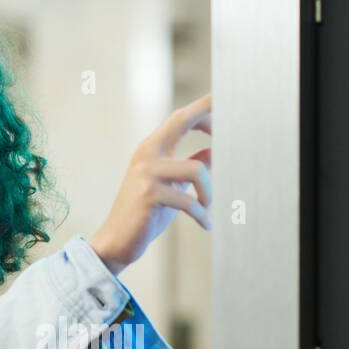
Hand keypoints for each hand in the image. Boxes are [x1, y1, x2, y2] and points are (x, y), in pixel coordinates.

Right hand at [89, 92, 212, 275]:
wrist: (116, 242)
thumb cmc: (145, 215)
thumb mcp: (172, 187)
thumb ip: (190, 167)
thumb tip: (214, 151)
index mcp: (151, 149)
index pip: (179, 117)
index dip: (203, 109)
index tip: (225, 107)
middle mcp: (147, 154)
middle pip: (181, 120)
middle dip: (208, 115)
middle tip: (232, 120)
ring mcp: (146, 173)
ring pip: (197, 169)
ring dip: (208, 191)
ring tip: (206, 206)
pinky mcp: (149, 194)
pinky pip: (189, 201)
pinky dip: (201, 214)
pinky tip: (206, 224)